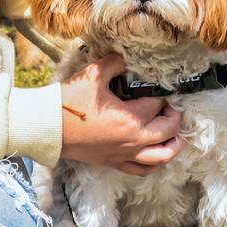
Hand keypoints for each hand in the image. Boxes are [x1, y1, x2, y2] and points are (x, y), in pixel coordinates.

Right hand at [59, 52, 186, 175]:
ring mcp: (125, 155)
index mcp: (129, 118)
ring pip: (162, 156)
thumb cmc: (69, 102)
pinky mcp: (115, 163)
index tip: (162, 84)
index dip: (162, 91)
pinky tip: (158, 151)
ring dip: (175, 144)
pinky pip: (143, 170)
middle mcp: (132, 140)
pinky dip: (156, 163)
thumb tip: (130, 57)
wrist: (48, 128)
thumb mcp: (94, 75)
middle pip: (169, 129)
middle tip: (173, 103)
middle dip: (176, 115)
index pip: (158, 103)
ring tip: (179, 132)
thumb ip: (117, 63)